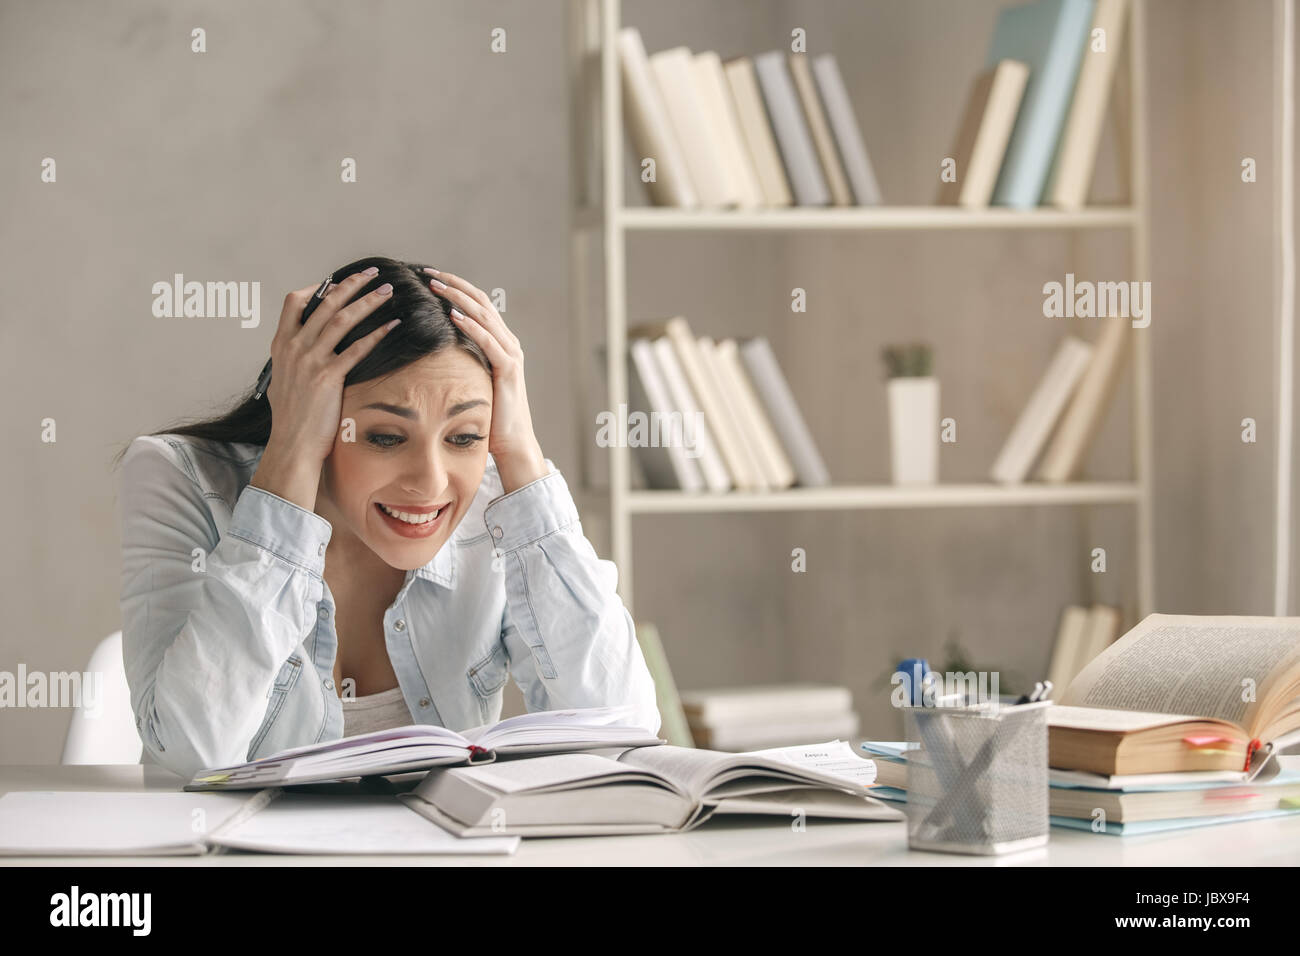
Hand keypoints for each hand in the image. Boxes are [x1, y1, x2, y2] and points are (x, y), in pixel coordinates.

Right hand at [249, 268, 399, 509]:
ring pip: (340, 320)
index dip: (317, 289)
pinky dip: (376, 334)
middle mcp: (293, 348)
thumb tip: (305, 347)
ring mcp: (309, 362)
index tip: (337, 281)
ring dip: (367, 302)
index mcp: (281, 345)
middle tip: (372, 273)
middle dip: (351, 285)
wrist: (292, 444)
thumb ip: (293, 359)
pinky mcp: (327, 378)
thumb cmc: (292, 417)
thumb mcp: (283, 380)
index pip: (293, 303)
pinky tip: (392, 325)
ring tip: (387, 291)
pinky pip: (356, 349)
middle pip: (324, 304)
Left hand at [423, 268, 546, 492]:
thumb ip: (458, 363)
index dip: (454, 288)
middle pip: (480, 302)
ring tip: (435, 286)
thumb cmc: (489, 416)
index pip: (476, 305)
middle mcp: (507, 342)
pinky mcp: (508, 370)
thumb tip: (428, 352)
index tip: (427, 277)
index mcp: (499, 342)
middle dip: (453, 284)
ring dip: (458, 298)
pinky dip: (471, 326)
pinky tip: (452, 316)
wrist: (513, 443)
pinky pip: (489, 341)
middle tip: (426, 272)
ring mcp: (511, 354)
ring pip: (484, 316)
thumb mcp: (470, 382)